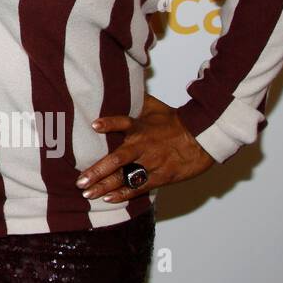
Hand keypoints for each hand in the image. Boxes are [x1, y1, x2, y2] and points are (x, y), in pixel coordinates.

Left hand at [75, 94, 215, 202]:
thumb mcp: (154, 107)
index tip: (94, 125)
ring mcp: (152, 164)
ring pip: (125, 177)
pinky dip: (124, 194)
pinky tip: (108, 198)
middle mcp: (143, 146)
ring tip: (87, 193)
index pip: (123, 122)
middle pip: (117, 160)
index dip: (109, 124)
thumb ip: (134, 100)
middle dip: (97, 171)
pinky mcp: (162, 177)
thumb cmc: (174, 122)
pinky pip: (140, 187)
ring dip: (105, 186)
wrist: (201, 138)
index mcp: (140, 128)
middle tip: (80, 181)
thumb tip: (121, 84)